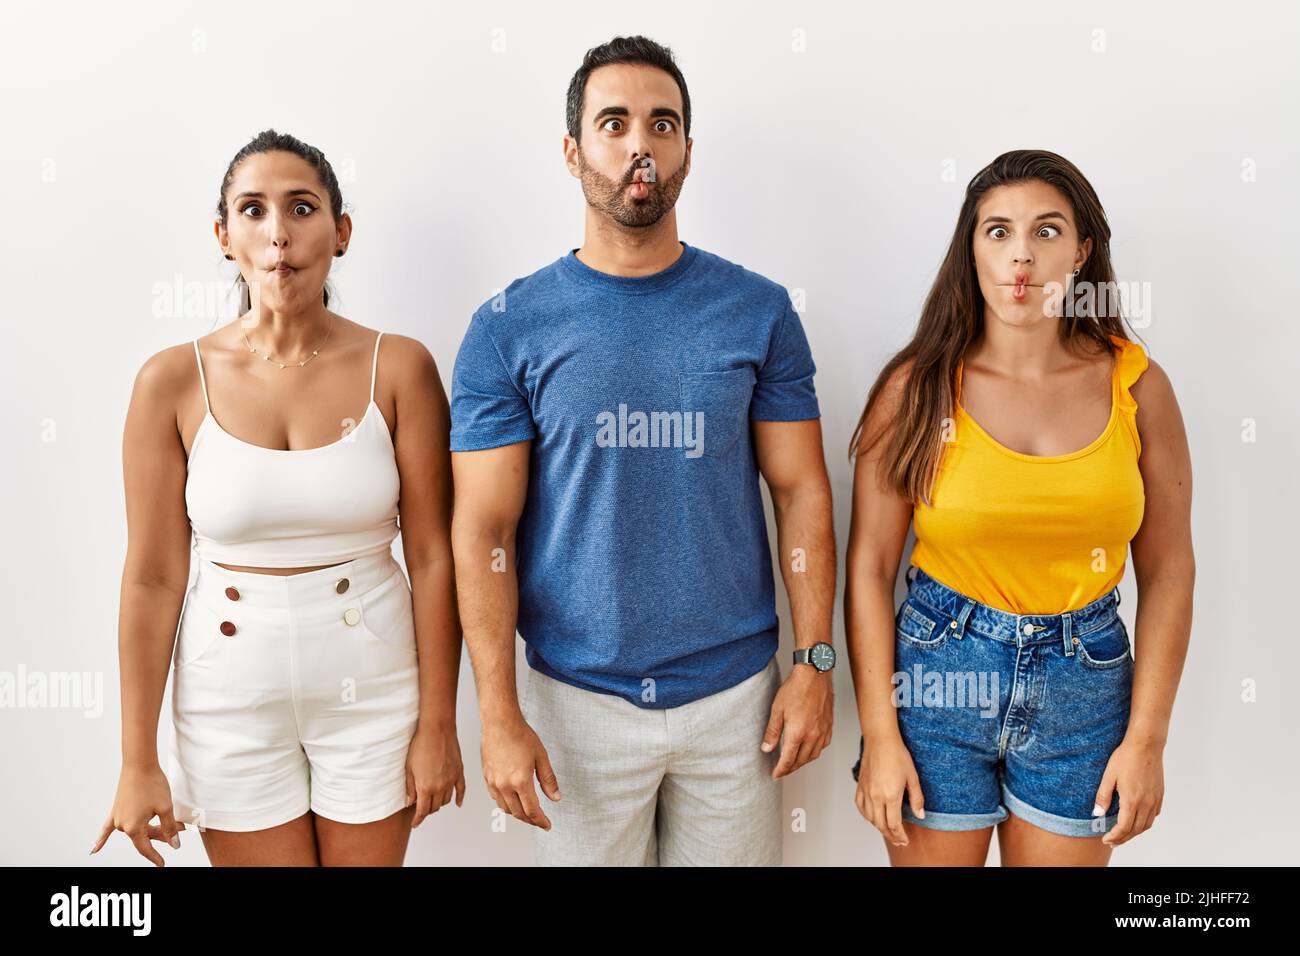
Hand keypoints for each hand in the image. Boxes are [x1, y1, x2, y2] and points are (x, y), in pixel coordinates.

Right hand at [90, 764, 184, 865]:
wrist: (139, 764)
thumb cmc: (152, 784)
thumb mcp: (166, 807)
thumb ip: (170, 828)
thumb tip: (174, 844)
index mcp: (133, 827)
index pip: (145, 848)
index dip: (155, 856)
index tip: (162, 864)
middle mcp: (122, 825)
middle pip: (144, 836)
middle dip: (162, 834)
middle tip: (181, 828)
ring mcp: (117, 817)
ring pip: (136, 829)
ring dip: (151, 829)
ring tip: (172, 824)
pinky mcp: (116, 810)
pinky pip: (108, 828)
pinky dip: (102, 839)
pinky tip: (93, 851)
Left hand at [405, 721, 466, 826]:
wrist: (437, 729)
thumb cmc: (421, 744)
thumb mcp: (409, 768)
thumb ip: (410, 787)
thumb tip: (410, 802)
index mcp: (425, 787)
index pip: (422, 811)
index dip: (418, 819)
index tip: (415, 823)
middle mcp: (440, 787)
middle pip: (435, 807)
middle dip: (427, 810)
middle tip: (421, 808)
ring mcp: (451, 780)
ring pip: (446, 801)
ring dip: (439, 803)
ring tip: (433, 800)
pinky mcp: (459, 772)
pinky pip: (461, 790)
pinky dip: (459, 798)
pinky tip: (458, 803)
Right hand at [480, 714, 559, 829]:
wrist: (500, 723)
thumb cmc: (521, 736)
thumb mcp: (541, 757)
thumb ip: (548, 780)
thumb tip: (555, 798)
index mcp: (520, 781)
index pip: (532, 810)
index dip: (541, 820)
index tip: (547, 825)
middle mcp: (505, 785)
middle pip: (518, 813)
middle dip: (530, 820)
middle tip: (540, 821)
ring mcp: (493, 782)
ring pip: (505, 808)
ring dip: (517, 814)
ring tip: (528, 813)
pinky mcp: (486, 777)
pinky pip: (496, 798)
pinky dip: (505, 804)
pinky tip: (513, 801)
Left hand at [761, 664, 832, 778]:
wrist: (814, 675)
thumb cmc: (795, 689)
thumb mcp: (777, 710)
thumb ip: (772, 732)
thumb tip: (767, 748)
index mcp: (798, 733)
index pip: (788, 760)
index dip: (781, 770)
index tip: (775, 775)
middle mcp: (812, 735)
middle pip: (802, 760)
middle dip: (791, 768)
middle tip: (782, 771)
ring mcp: (822, 731)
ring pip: (813, 755)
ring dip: (803, 762)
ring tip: (794, 762)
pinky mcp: (829, 725)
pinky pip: (823, 745)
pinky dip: (815, 752)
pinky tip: (809, 749)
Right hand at [854, 732, 924, 846]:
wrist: (880, 740)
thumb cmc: (897, 754)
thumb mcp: (913, 777)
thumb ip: (917, 799)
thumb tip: (920, 815)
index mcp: (890, 795)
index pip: (894, 824)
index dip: (900, 835)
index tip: (905, 840)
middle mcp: (876, 796)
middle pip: (881, 825)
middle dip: (891, 836)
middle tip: (898, 841)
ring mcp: (866, 791)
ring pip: (870, 818)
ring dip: (879, 828)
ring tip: (887, 832)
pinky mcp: (860, 786)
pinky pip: (861, 807)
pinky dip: (866, 816)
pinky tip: (872, 818)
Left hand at [1096, 737, 1164, 846]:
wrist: (1146, 745)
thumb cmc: (1125, 758)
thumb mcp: (1108, 776)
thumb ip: (1103, 796)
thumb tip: (1097, 814)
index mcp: (1132, 800)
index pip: (1124, 827)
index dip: (1114, 836)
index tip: (1106, 839)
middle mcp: (1146, 803)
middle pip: (1136, 830)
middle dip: (1123, 838)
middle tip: (1112, 842)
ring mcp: (1155, 799)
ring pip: (1147, 824)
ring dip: (1135, 833)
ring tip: (1123, 835)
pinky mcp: (1159, 795)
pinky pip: (1154, 815)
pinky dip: (1145, 822)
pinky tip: (1137, 820)